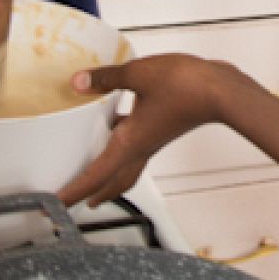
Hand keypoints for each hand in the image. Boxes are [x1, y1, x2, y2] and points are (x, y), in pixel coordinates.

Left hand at [57, 55, 243, 206]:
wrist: (221, 90)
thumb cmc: (185, 86)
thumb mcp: (137, 75)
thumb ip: (106, 78)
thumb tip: (80, 82)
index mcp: (129, 143)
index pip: (95, 176)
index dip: (74, 192)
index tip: (56, 204)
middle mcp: (142, 147)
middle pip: (116, 182)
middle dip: (97, 193)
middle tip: (81, 200)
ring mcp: (155, 139)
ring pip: (129, 166)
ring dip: (111, 174)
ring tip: (97, 171)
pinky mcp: (164, 128)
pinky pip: (138, 145)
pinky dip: (124, 144)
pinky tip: (119, 123)